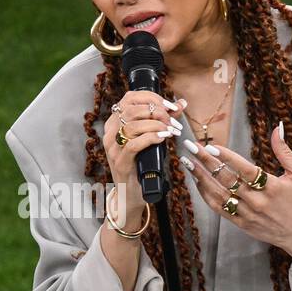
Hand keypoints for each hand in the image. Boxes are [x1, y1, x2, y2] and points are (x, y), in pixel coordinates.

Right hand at [101, 91, 186, 219]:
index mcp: (115, 122)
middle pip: (131, 109)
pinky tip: (163, 138)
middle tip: (172, 121)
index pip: (129, 98)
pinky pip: (134, 144)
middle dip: (156, 111)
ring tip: (170, 130)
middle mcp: (110, 132)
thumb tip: (181, 104)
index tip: (170, 106)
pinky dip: (151, 138)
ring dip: (156, 125)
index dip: (151, 98)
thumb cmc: (142, 163)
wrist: (132, 192)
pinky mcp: (120, 162)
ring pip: (132, 125)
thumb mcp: (152, 138)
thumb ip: (164, 120)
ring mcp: (113, 148)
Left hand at [180, 120, 291, 256]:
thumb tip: (276, 128)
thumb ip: (284, 151)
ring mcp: (247, 213)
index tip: (211, 147)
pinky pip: (218, 208)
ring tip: (188, 163)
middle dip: (206, 162)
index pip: (245, 170)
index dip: (228, 158)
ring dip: (201, 177)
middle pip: (227, 179)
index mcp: (271, 187)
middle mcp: (257, 200)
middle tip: (192, 148)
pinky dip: (206, 195)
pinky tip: (197, 181)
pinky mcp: (240, 223)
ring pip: (219, 194)